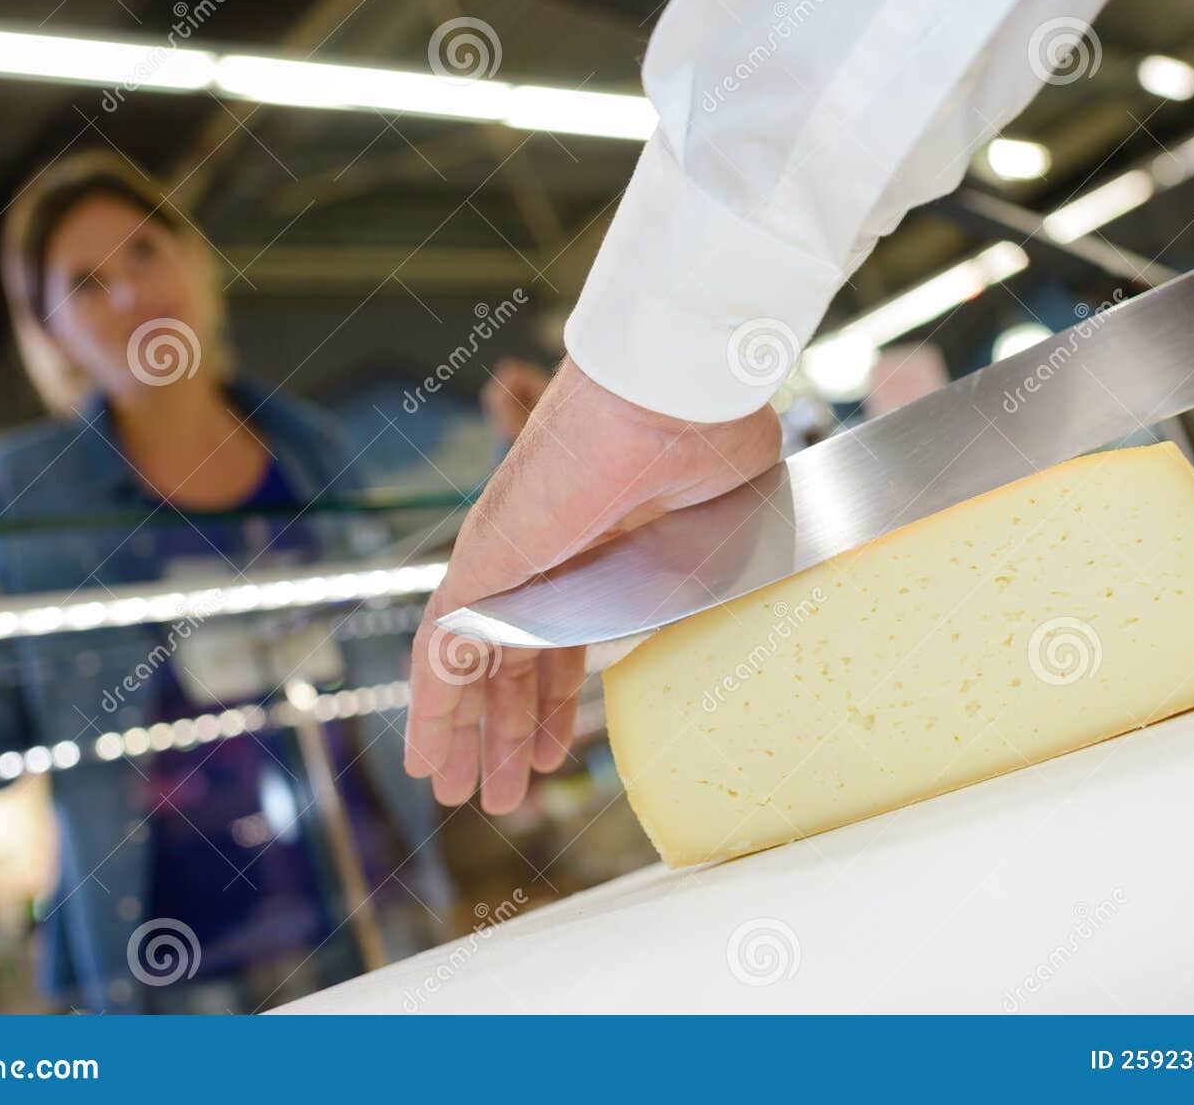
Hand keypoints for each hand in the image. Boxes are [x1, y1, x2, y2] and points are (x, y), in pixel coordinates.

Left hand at [405, 357, 780, 813]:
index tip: (558, 745)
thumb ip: (718, 559)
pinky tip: (429, 759)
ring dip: (470, 737)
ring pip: (470, 666)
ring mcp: (505, 559)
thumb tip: (765, 569)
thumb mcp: (722, 522)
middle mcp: (539, 555)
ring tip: (474, 798)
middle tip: (505, 789)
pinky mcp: (481, 566)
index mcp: (593, 545)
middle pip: (511, 661)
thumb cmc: (708, 433)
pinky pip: (443, 651)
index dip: (556, 697)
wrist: (676, 396)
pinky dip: (432, 708)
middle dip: (509, 729)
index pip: (560, 637)